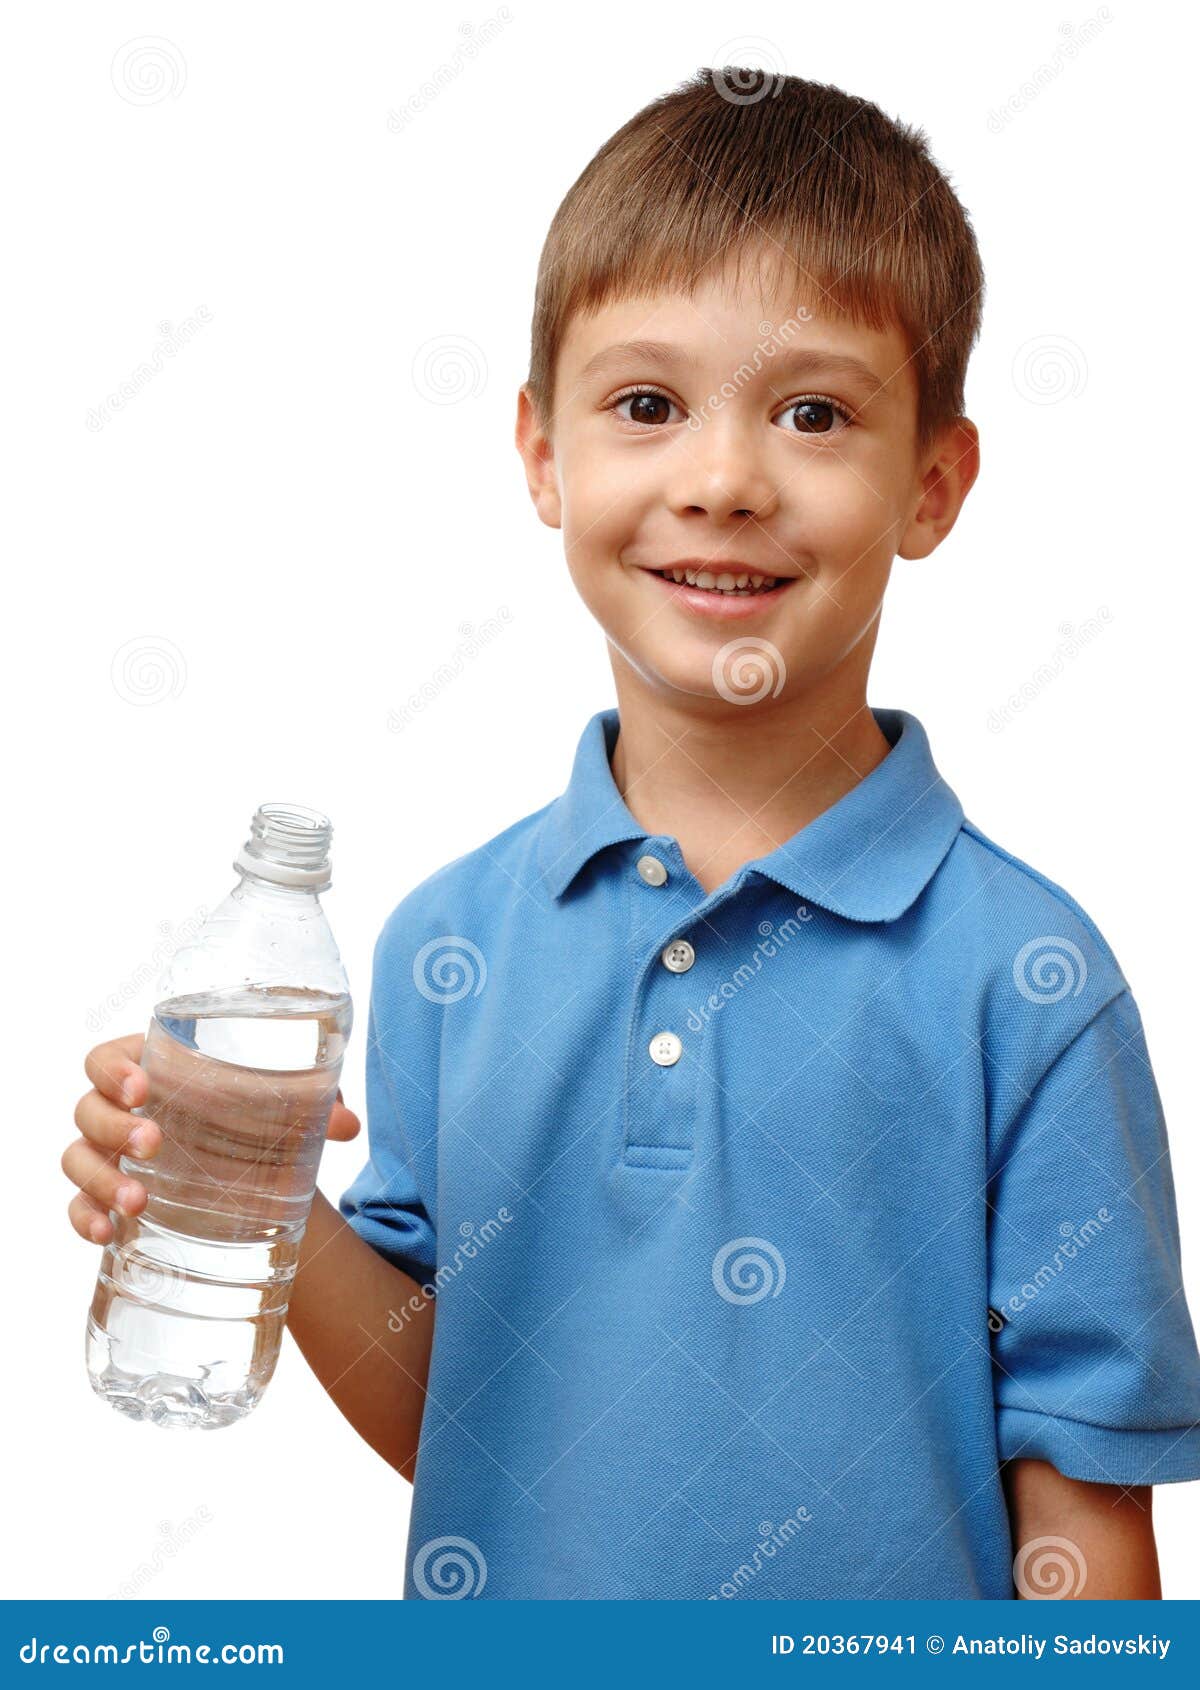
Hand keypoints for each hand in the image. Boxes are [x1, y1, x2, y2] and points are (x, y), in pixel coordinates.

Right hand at [64, 1031, 362, 1244]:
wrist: (251, 1167)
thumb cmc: (255, 1114)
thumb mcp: (283, 1103)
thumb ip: (316, 1101)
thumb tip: (347, 1125)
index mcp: (149, 1067)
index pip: (106, 1058)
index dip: (113, 1070)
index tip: (143, 1087)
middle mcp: (118, 1110)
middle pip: (88, 1109)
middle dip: (114, 1126)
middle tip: (155, 1142)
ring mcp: (107, 1155)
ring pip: (76, 1159)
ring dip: (99, 1179)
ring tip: (137, 1201)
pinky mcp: (106, 1198)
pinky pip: (76, 1207)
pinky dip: (84, 1219)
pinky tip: (107, 1233)